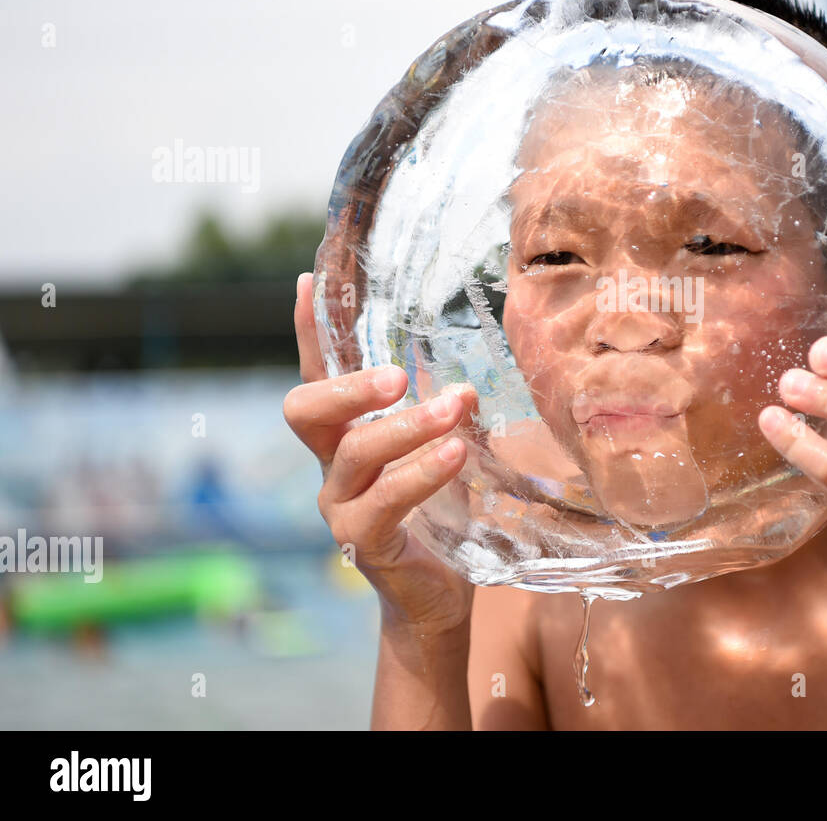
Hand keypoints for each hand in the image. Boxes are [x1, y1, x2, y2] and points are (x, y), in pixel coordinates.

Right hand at [283, 273, 479, 637]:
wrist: (438, 599)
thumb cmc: (442, 518)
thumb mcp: (448, 456)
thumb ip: (450, 419)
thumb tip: (467, 383)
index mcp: (346, 438)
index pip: (319, 376)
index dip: (311, 331)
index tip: (308, 279)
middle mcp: (331, 468)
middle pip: (307, 409)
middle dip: (348, 385)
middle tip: (399, 375)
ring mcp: (338, 506)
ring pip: (355, 451)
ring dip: (408, 426)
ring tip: (454, 407)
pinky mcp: (359, 541)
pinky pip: (384, 499)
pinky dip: (422, 471)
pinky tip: (456, 453)